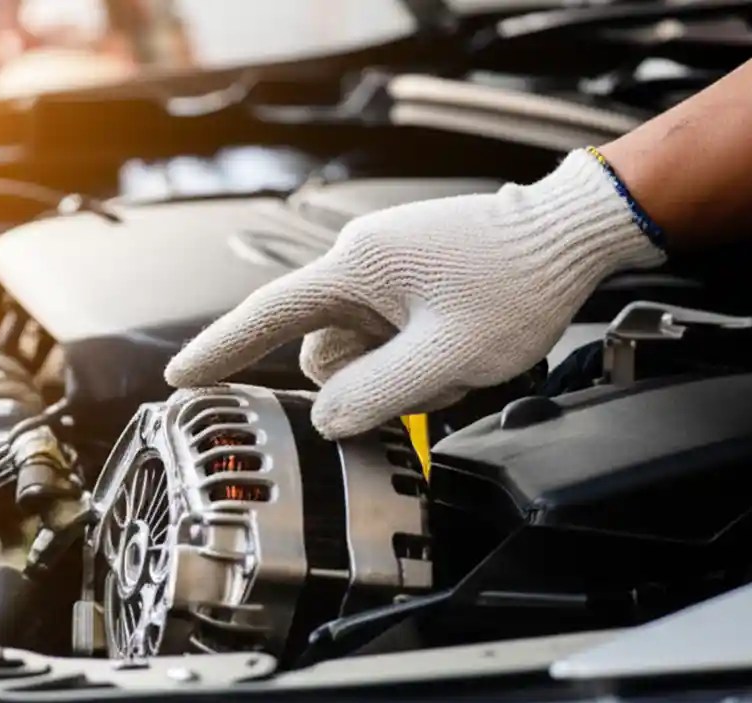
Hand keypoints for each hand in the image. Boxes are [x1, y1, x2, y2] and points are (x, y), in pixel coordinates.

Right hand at [165, 150, 664, 437]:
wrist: (570, 235)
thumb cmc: (517, 284)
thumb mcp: (449, 356)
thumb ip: (379, 394)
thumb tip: (326, 419)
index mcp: (357, 268)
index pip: (269, 316)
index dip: (220, 351)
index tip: (181, 379)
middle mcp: (362, 262)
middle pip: (328, 348)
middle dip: (370, 379)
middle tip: (435, 373)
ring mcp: (388, 269)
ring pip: (363, 348)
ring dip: (401, 370)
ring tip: (458, 356)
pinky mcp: (411, 277)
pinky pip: (391, 333)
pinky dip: (418, 354)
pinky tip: (462, 343)